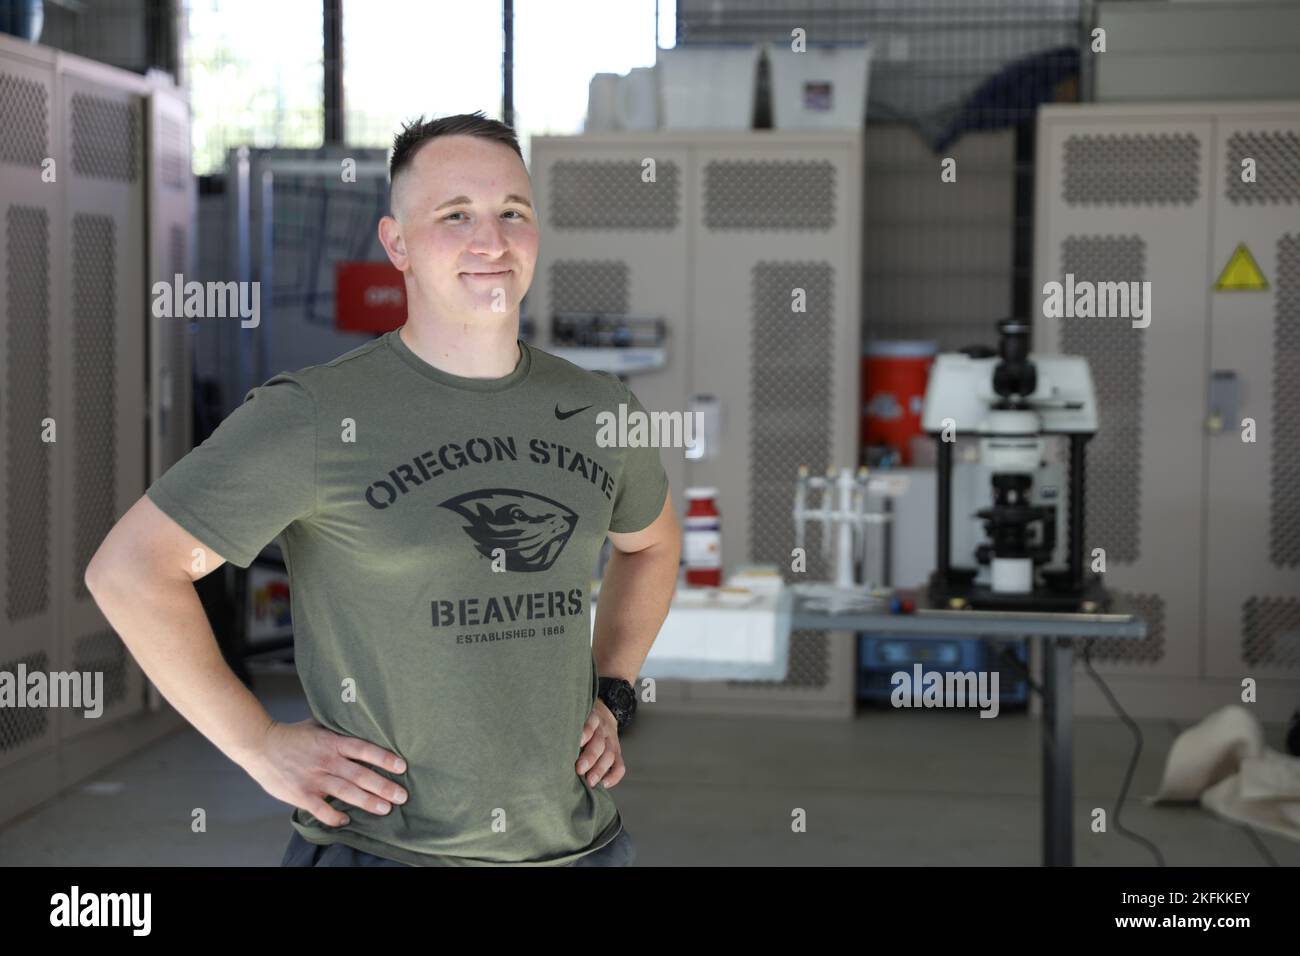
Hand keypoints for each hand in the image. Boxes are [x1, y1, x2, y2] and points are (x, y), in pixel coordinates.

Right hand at [241, 718, 407, 826]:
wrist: (260, 745)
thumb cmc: (293, 735)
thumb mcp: (319, 724)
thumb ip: (339, 727)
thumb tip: (362, 720)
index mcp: (332, 742)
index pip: (364, 750)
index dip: (384, 758)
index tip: (402, 767)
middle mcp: (326, 760)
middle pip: (360, 775)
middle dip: (384, 786)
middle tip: (403, 796)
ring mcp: (314, 778)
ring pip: (346, 792)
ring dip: (367, 802)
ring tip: (386, 809)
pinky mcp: (301, 794)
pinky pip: (321, 809)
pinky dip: (334, 817)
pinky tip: (346, 820)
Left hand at [576, 698, 625, 789]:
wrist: (604, 716)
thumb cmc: (581, 722)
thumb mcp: (578, 717)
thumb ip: (569, 728)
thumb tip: (551, 746)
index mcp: (593, 719)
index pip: (591, 724)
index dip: (585, 733)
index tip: (577, 743)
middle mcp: (603, 730)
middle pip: (599, 743)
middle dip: (590, 757)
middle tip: (579, 769)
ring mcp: (612, 742)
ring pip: (610, 755)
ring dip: (600, 769)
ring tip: (590, 781)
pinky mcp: (617, 753)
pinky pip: (620, 766)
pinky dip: (614, 776)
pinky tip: (604, 784)